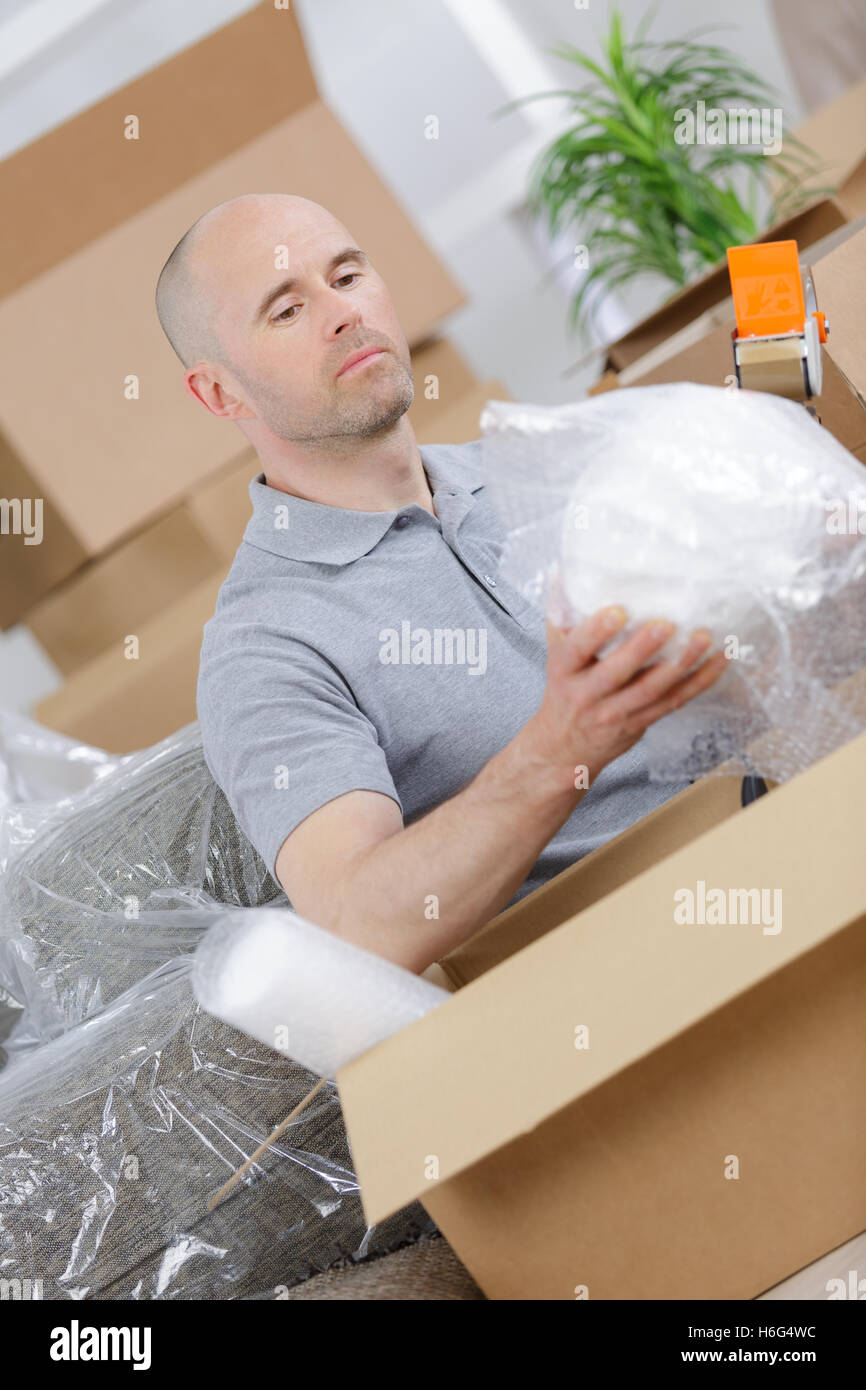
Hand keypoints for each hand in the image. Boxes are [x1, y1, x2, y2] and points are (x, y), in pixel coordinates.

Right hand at [526, 605, 727, 784]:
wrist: (565, 747)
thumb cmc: (564, 690)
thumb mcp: (554, 653)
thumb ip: (561, 615)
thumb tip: (563, 571)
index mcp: (565, 670)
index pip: (577, 649)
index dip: (595, 631)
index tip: (617, 611)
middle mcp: (589, 693)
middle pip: (617, 673)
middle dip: (642, 649)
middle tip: (667, 624)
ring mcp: (618, 711)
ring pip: (652, 690)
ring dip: (680, 664)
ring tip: (702, 638)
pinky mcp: (644, 720)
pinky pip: (675, 700)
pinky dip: (700, 681)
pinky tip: (719, 660)